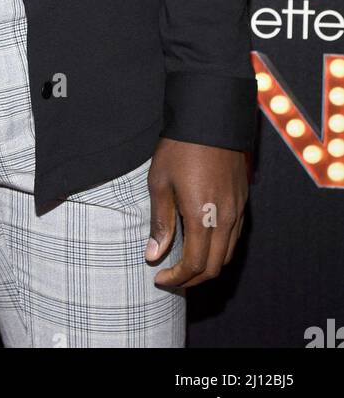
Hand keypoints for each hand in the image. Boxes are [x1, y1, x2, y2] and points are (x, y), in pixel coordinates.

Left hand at [145, 138, 248, 288]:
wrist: (210, 119)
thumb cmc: (179, 148)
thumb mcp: (160, 182)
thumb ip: (161, 221)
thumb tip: (154, 255)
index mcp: (202, 216)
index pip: (195, 264)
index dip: (177, 278)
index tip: (159, 278)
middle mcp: (226, 218)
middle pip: (215, 267)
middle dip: (192, 279)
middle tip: (170, 277)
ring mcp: (237, 210)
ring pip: (227, 254)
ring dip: (207, 266)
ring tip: (183, 264)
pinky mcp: (242, 201)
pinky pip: (234, 237)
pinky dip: (218, 250)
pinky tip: (201, 243)